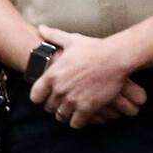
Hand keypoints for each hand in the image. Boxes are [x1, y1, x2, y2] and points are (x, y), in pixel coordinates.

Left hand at [29, 24, 146, 128]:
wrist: (116, 57)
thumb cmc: (95, 47)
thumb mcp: (72, 40)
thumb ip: (54, 36)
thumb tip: (40, 28)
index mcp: (52, 75)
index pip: (35, 96)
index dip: (41, 97)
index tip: (47, 96)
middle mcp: (59, 90)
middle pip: (49, 107)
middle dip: (55, 106)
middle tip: (63, 103)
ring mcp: (72, 100)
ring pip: (61, 116)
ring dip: (66, 114)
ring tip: (73, 111)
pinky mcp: (86, 108)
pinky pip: (76, 123)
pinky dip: (78, 121)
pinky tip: (83, 116)